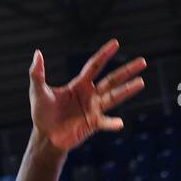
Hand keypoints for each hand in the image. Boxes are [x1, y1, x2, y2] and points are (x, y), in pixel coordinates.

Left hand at [29, 40, 145, 151]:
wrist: (45, 136)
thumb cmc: (42, 113)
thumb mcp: (38, 91)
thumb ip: (37, 73)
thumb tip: (37, 54)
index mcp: (79, 84)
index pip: (94, 65)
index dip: (104, 54)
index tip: (116, 43)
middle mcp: (90, 95)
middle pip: (112, 79)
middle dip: (127, 71)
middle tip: (143, 61)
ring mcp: (93, 109)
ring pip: (113, 97)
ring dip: (127, 90)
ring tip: (141, 82)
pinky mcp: (92, 124)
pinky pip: (104, 122)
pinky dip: (111, 123)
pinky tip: (120, 123)